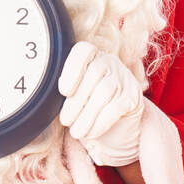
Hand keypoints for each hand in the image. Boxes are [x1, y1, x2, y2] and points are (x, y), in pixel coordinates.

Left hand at [57, 41, 144, 166]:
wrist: (115, 125)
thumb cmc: (87, 106)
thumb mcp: (74, 94)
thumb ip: (66, 90)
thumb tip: (49, 98)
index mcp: (90, 55)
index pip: (83, 51)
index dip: (72, 69)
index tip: (64, 91)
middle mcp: (109, 61)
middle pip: (93, 74)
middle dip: (77, 101)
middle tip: (66, 121)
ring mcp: (124, 77)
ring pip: (104, 92)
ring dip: (87, 115)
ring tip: (76, 131)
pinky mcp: (133, 96)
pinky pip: (116, 107)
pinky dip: (100, 123)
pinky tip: (91, 133)